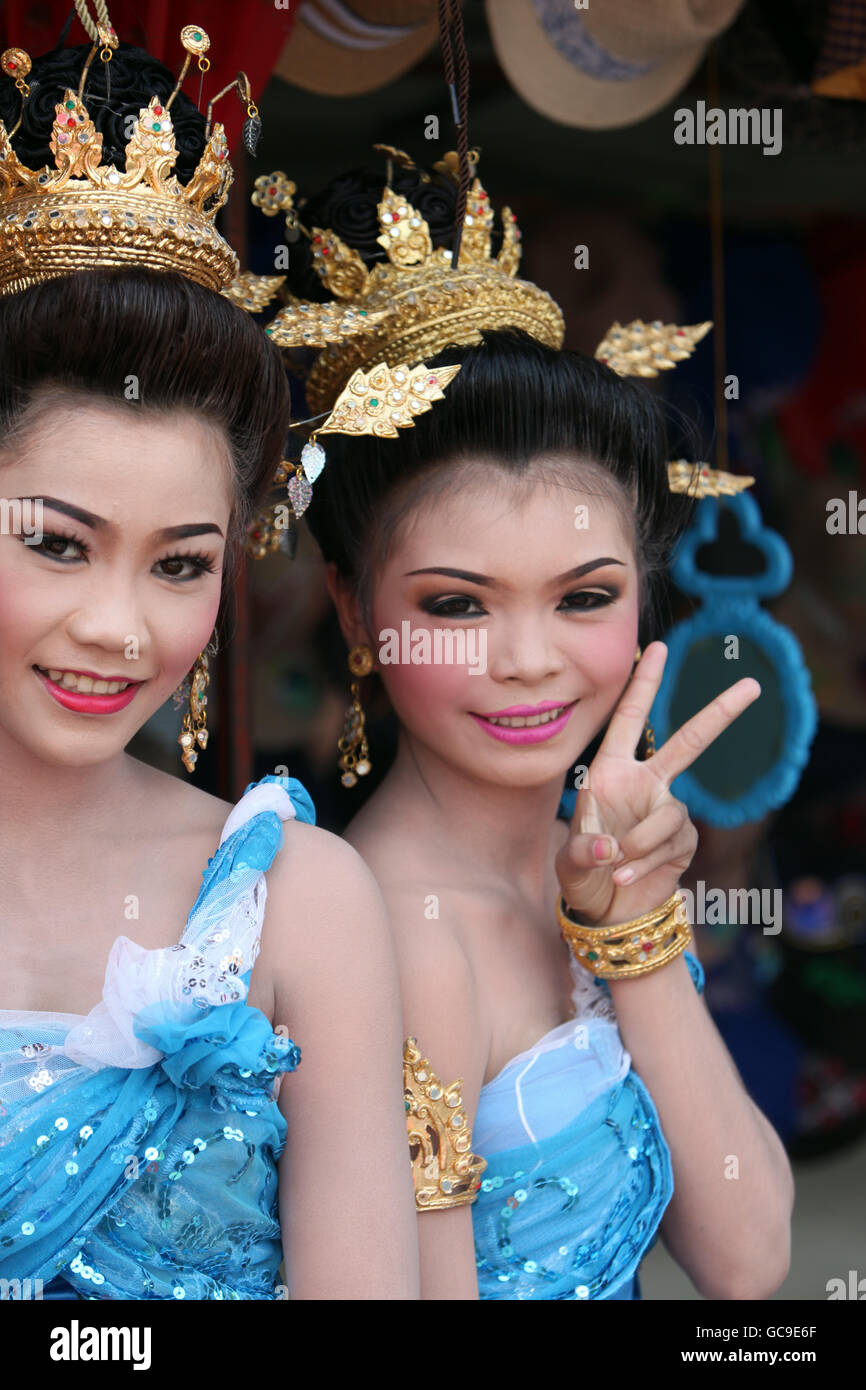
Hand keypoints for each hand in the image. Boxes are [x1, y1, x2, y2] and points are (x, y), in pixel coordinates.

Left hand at [554, 642, 760, 927]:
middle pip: (688, 743)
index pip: (629, 720)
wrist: (607, 912)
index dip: (643, 684)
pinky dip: (645, 863)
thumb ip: (583, 852)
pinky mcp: (683, 841)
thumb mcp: (569, 863)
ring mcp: (668, 811)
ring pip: (669, 814)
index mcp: (610, 772)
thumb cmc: (582, 876)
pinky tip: (625, 877)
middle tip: (752, 685)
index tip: (657, 647)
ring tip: (614, 865)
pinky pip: (671, 845)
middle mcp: (645, 784)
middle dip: (719, 715)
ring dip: (641, 843)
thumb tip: (611, 847)